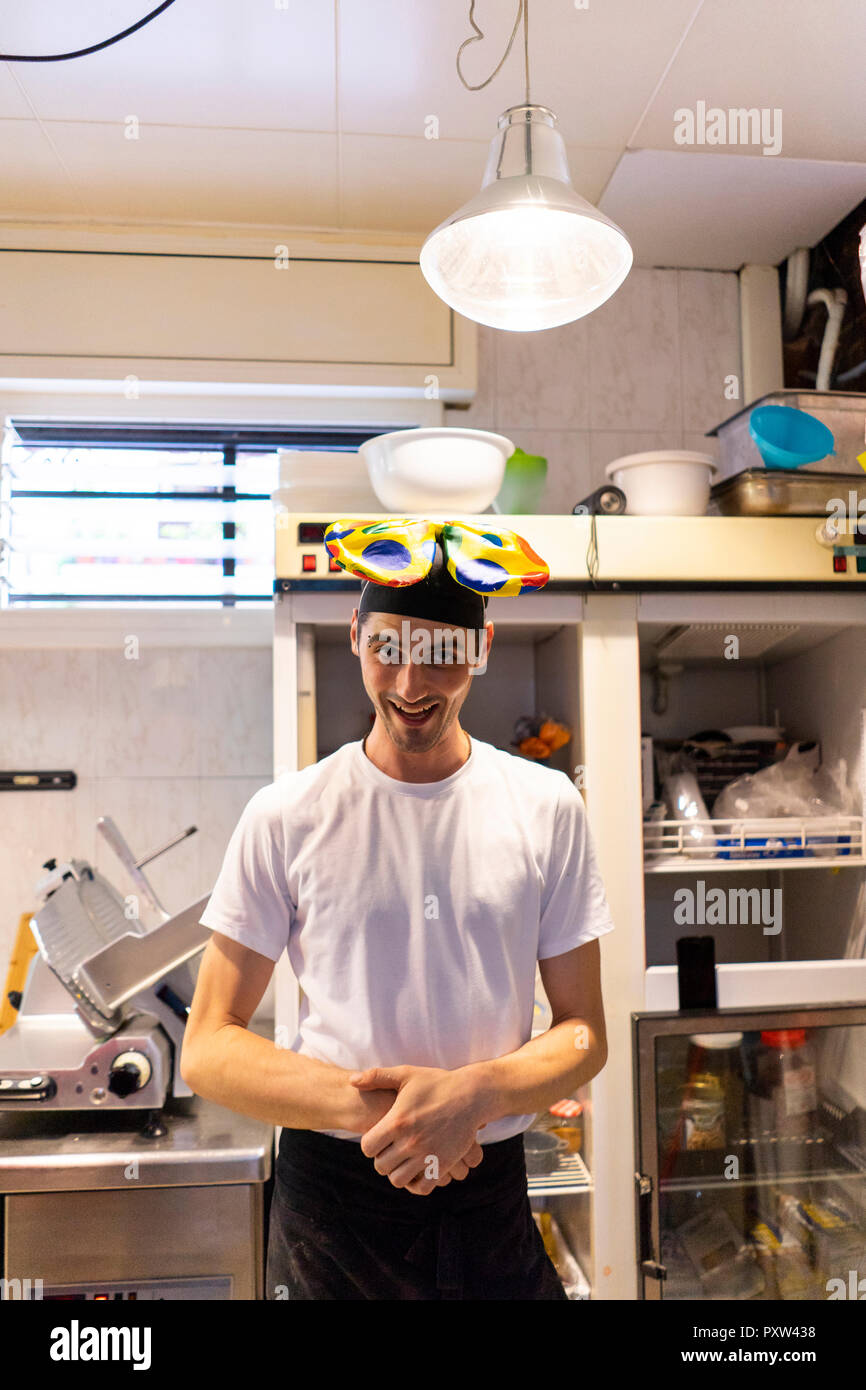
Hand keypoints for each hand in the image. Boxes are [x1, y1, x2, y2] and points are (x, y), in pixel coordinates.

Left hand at [350, 1064, 489, 1195]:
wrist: (471, 1095)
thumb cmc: (437, 1083)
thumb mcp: (406, 1075)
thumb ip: (377, 1076)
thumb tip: (351, 1080)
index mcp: (398, 1121)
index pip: (368, 1147)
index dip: (370, 1144)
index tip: (379, 1138)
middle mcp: (411, 1142)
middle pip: (381, 1166)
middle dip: (382, 1158)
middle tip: (391, 1148)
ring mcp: (427, 1155)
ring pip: (398, 1179)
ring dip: (397, 1171)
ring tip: (403, 1158)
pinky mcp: (443, 1164)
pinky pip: (422, 1187)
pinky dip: (416, 1183)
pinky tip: (417, 1169)